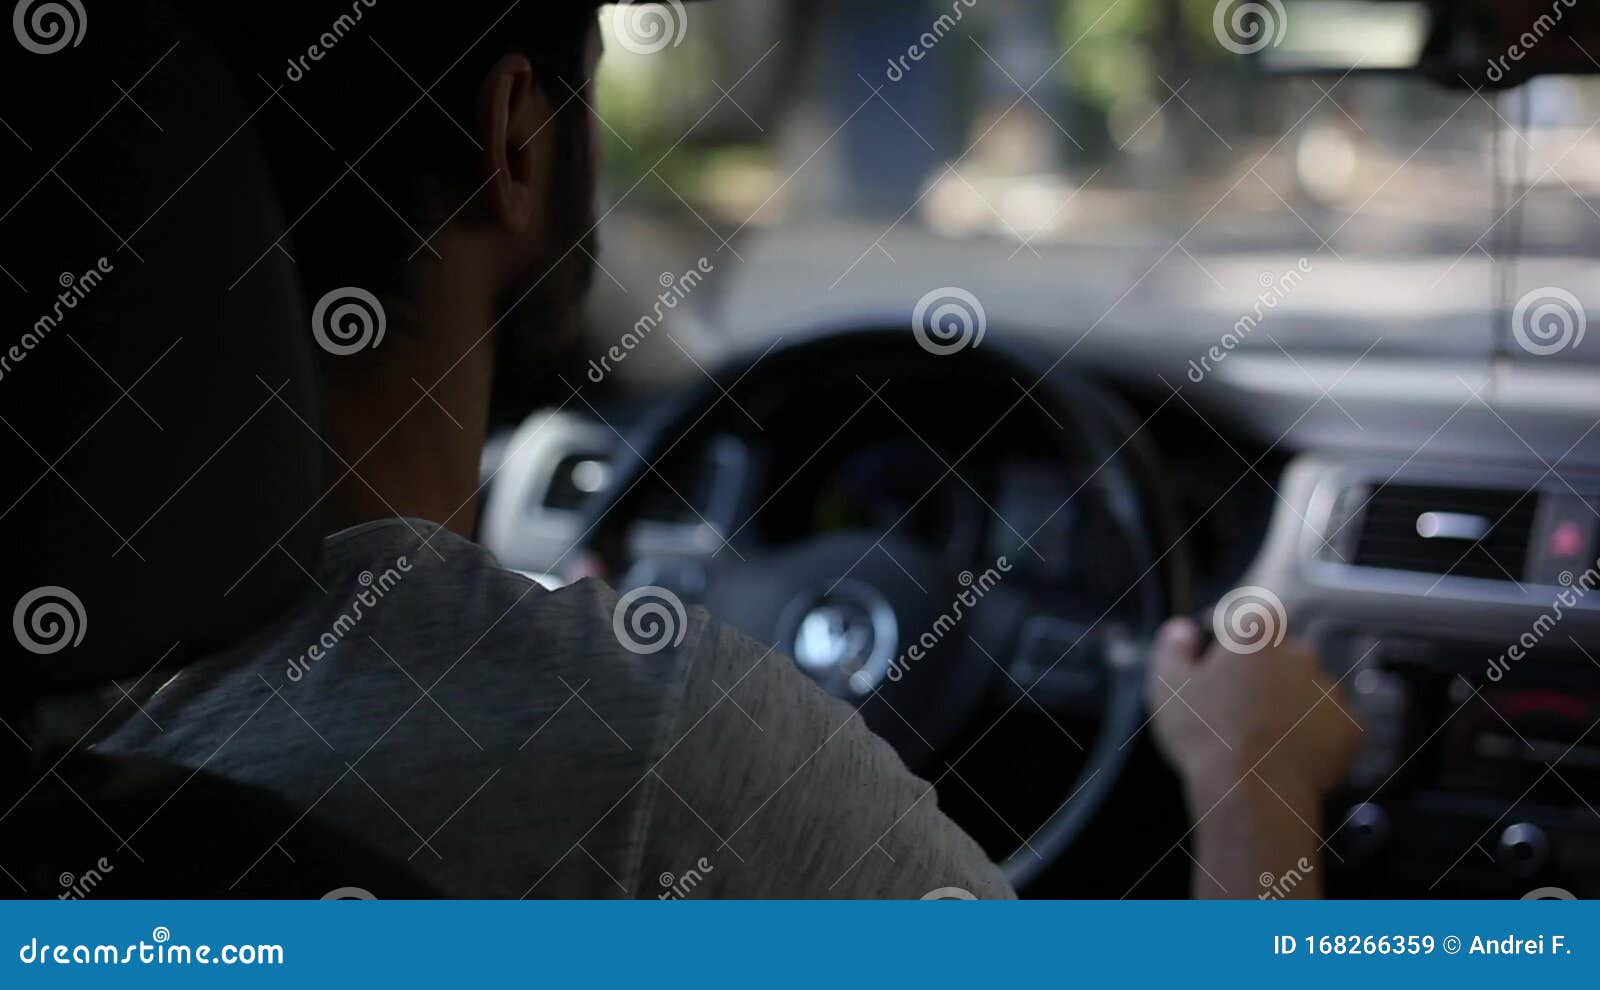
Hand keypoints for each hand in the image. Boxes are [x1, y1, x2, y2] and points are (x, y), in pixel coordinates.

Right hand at [1146, 617, 1361, 809]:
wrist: (1252, 792)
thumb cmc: (1207, 736)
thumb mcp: (1168, 687)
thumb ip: (1173, 649)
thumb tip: (1180, 631)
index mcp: (1257, 635)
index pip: (1259, 616)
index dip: (1245, 637)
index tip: (1230, 660)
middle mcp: (1300, 654)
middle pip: (1287, 655)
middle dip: (1269, 676)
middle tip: (1242, 709)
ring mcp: (1330, 691)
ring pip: (1311, 691)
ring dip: (1294, 706)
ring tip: (1265, 739)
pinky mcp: (1351, 728)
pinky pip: (1335, 725)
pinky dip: (1318, 736)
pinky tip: (1290, 754)